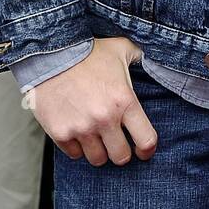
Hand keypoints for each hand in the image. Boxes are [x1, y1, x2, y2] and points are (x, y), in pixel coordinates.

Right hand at [25, 36, 156, 165]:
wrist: (53, 53)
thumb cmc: (89, 51)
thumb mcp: (122, 49)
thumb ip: (140, 58)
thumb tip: (154, 60)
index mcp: (124, 101)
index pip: (146, 140)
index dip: (147, 149)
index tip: (143, 150)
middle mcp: (104, 119)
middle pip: (121, 157)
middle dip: (121, 151)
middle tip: (117, 142)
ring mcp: (81, 128)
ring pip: (97, 159)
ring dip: (99, 150)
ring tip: (96, 135)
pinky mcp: (60, 133)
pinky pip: (74, 154)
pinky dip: (77, 146)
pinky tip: (78, 131)